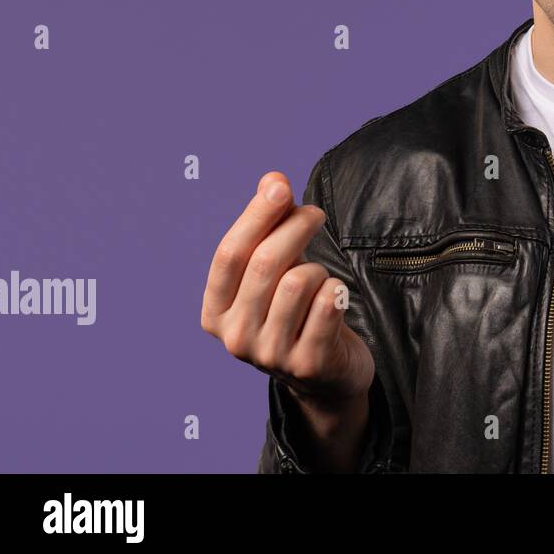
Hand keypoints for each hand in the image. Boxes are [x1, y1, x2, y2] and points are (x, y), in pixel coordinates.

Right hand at [200, 172, 375, 409]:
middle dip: (296, 226)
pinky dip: (337, 290)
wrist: (326, 374)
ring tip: (321, 278)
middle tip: (315, 214)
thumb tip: (272, 179)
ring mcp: (269, 355)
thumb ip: (270, 224)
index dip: (255, 215)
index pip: (229, 255)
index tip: (280, 187)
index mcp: (216, 311)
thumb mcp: (277, 268)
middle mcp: (235, 337)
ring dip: (319, 268)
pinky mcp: (307, 363)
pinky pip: (328, 303)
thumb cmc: (297, 310)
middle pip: (265, 263)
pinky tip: (335, 299)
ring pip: (299, 281)